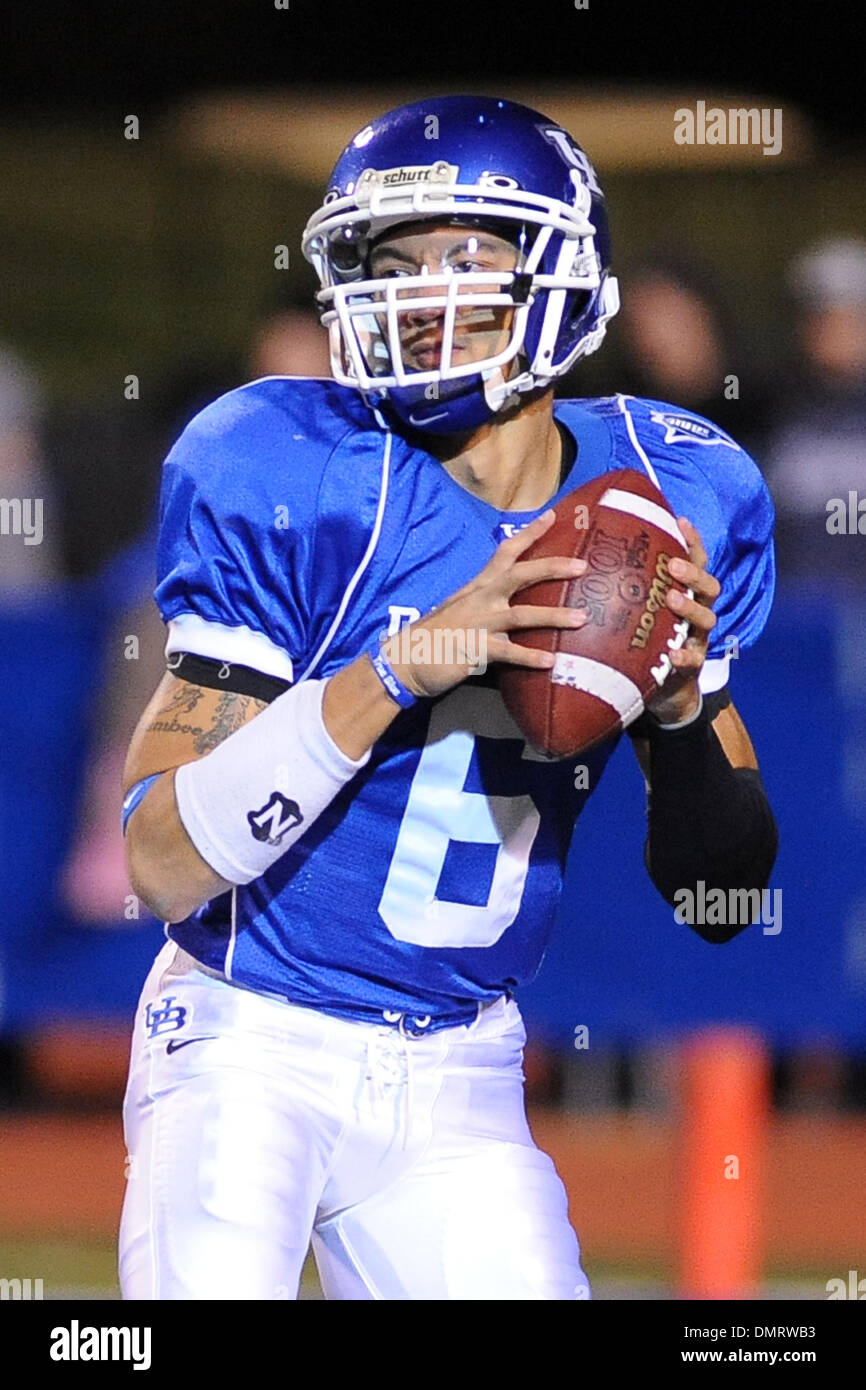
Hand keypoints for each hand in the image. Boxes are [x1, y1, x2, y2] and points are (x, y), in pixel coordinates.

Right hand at [382, 508, 589, 699]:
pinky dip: (530, 657)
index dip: (529, 533)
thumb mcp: (461, 609)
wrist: (405, 660)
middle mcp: (480, 599)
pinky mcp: (475, 650)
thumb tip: (514, 599)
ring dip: (554, 616)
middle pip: (519, 575)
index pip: (505, 552)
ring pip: (522, 615)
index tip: (553, 515)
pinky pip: (508, 653)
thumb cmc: (435, 635)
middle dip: (551, 568)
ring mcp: (478, 624)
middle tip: (582, 566)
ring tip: (582, 618)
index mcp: (478, 587)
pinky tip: (551, 662)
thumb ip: (486, 602)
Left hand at [645, 517, 719, 723]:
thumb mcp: (638, 609)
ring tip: (672, 599)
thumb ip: (627, 585)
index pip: (695, 562)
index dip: (692, 542)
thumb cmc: (644, 638)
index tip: (681, 521)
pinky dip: (685, 656)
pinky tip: (673, 654)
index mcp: (685, 593)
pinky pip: (693, 660)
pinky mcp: (691, 666)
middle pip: (708, 586)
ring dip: (691, 608)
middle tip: (672, 566)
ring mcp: (697, 638)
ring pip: (707, 618)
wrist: (660, 688)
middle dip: (692, 573)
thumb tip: (592, 549)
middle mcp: (696, 612)